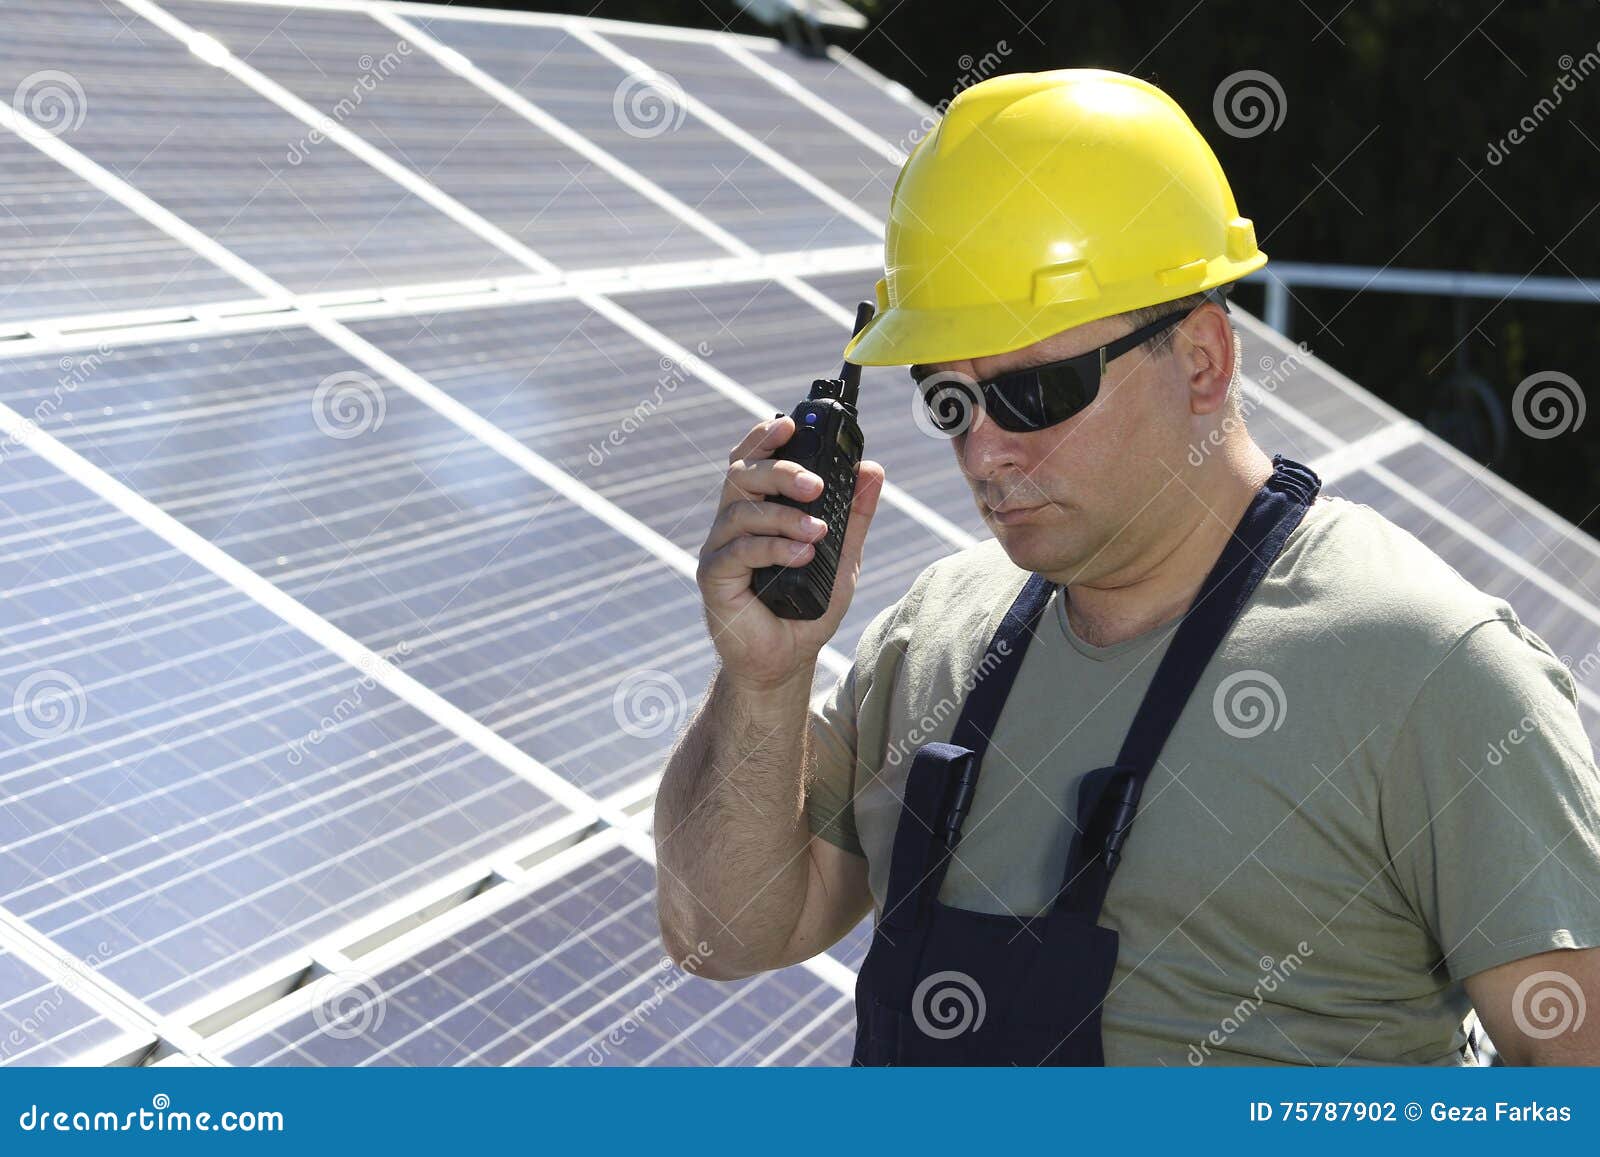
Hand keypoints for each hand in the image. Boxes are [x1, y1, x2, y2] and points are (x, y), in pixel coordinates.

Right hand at [696, 415, 884, 687]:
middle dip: (780, 471)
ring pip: (741, 511)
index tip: (789, 422)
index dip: (764, 436)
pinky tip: (801, 554)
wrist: (785, 660)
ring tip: (818, 532)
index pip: (753, 460)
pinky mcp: (714, 577)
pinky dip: (773, 547)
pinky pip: (739, 550)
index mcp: (757, 510)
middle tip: (817, 484)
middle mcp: (733, 523)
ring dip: (783, 516)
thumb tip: (873, 470)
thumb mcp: (843, 556)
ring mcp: (720, 549)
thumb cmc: (807, 607)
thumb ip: (855, 515)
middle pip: (743, 476)